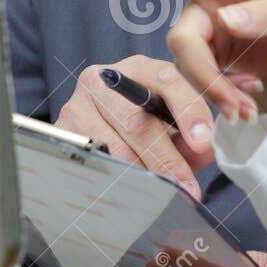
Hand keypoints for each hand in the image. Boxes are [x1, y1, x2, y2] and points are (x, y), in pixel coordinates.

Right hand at [54, 54, 215, 198]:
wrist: (98, 120)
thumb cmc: (143, 119)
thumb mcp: (169, 117)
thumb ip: (189, 133)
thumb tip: (203, 152)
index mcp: (140, 68)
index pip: (167, 81)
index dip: (189, 111)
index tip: (204, 143)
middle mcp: (105, 80)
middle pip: (137, 122)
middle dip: (166, 160)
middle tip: (186, 189)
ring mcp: (78, 105)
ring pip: (113, 148)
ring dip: (142, 177)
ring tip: (163, 198)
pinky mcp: (63, 132)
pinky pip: (92, 163)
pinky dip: (115, 183)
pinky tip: (131, 196)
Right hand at [67, 0, 266, 118]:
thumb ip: (266, 16)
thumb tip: (226, 20)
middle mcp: (213, 3)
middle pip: (181, 41)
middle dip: (202, 78)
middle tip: (237, 108)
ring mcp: (217, 33)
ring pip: (190, 68)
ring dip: (214, 94)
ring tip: (250, 110)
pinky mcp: (223, 59)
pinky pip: (206, 82)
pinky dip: (224, 99)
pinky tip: (248, 105)